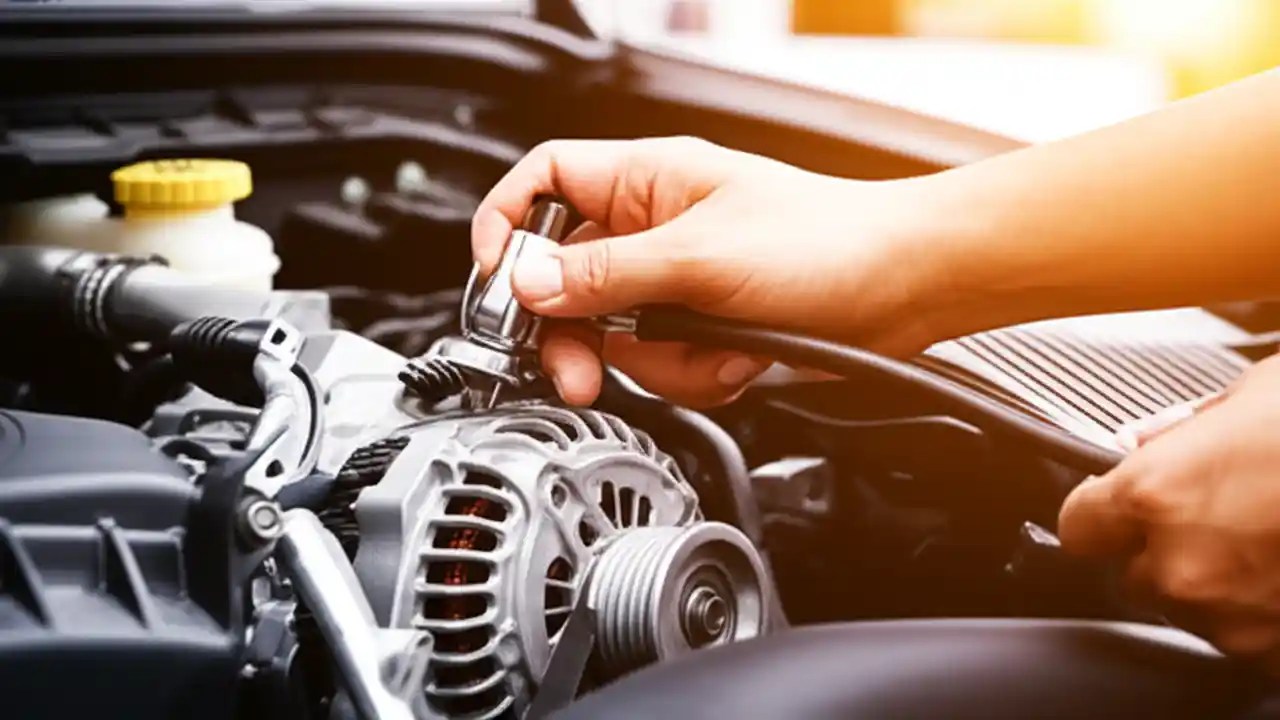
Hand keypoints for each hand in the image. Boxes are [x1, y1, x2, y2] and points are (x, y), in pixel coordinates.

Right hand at [471, 137, 945, 406]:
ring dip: (655, 359)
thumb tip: (529, 285)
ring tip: (707, 348)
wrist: (905, 290)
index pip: (545, 183)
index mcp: (646, 181)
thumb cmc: (828, 242)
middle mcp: (653, 228)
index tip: (498, 279)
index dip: (509, 225)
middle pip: (564, 278)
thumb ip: (607, 275)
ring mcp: (676, 282)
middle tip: (577, 366)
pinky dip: (692, 374)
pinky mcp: (702, 328)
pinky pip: (660, 365)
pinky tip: (735, 359)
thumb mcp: (701, 257)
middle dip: (575, 330)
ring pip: (612, 335)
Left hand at [1059, 354, 1279, 671]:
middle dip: (1160, 547)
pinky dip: (1261, 608)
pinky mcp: (1275, 650)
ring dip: (1214, 581)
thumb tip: (1145, 440)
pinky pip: (1245, 633)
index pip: (1079, 525)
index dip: (1100, 512)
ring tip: (1268, 535)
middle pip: (1131, 573)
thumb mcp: (1250, 397)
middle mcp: (1180, 564)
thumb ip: (1181, 429)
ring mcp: (1232, 615)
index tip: (1115, 506)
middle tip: (1215, 514)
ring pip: (1190, 607)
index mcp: (1154, 493)